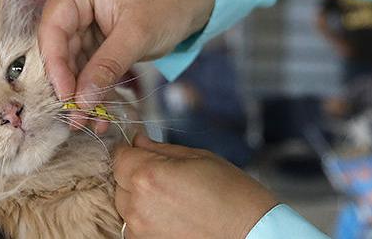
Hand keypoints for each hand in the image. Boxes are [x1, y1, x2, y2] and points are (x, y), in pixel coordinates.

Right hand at [37, 0, 214, 111]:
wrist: (190, 2)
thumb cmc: (166, 3)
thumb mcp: (137, 35)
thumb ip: (107, 67)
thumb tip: (81, 101)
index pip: (53, 32)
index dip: (56, 67)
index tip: (67, 98)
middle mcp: (69, 5)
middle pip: (58, 52)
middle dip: (69, 88)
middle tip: (76, 121)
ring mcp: (79, 25)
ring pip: (70, 67)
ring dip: (81, 97)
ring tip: (90, 124)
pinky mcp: (91, 43)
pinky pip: (86, 72)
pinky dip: (93, 93)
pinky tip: (100, 116)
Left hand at [114, 133, 277, 238]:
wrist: (252, 235)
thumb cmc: (233, 195)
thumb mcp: (200, 158)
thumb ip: (162, 149)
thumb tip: (139, 141)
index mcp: (149, 176)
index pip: (119, 156)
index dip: (130, 150)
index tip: (141, 149)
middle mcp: (138, 205)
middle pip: (119, 181)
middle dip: (136, 174)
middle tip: (166, 175)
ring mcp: (140, 231)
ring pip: (126, 205)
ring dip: (140, 198)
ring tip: (173, 198)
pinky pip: (135, 226)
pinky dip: (147, 218)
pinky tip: (173, 216)